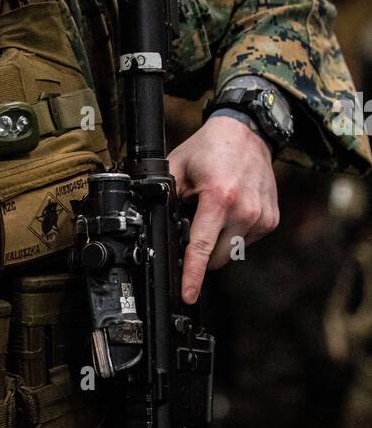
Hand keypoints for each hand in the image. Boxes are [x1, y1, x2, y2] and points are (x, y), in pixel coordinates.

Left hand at [167, 114, 279, 303]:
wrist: (247, 133)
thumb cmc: (209, 149)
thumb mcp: (176, 170)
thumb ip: (165, 201)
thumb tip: (156, 231)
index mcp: (219, 198)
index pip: (201, 247)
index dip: (192, 275)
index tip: (187, 295)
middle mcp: (245, 211)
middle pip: (216, 258)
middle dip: (201, 252)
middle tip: (193, 225)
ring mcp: (262, 217)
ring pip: (231, 252)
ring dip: (218, 242)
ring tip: (213, 211)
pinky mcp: (271, 220)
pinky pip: (245, 242)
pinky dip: (233, 234)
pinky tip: (230, 211)